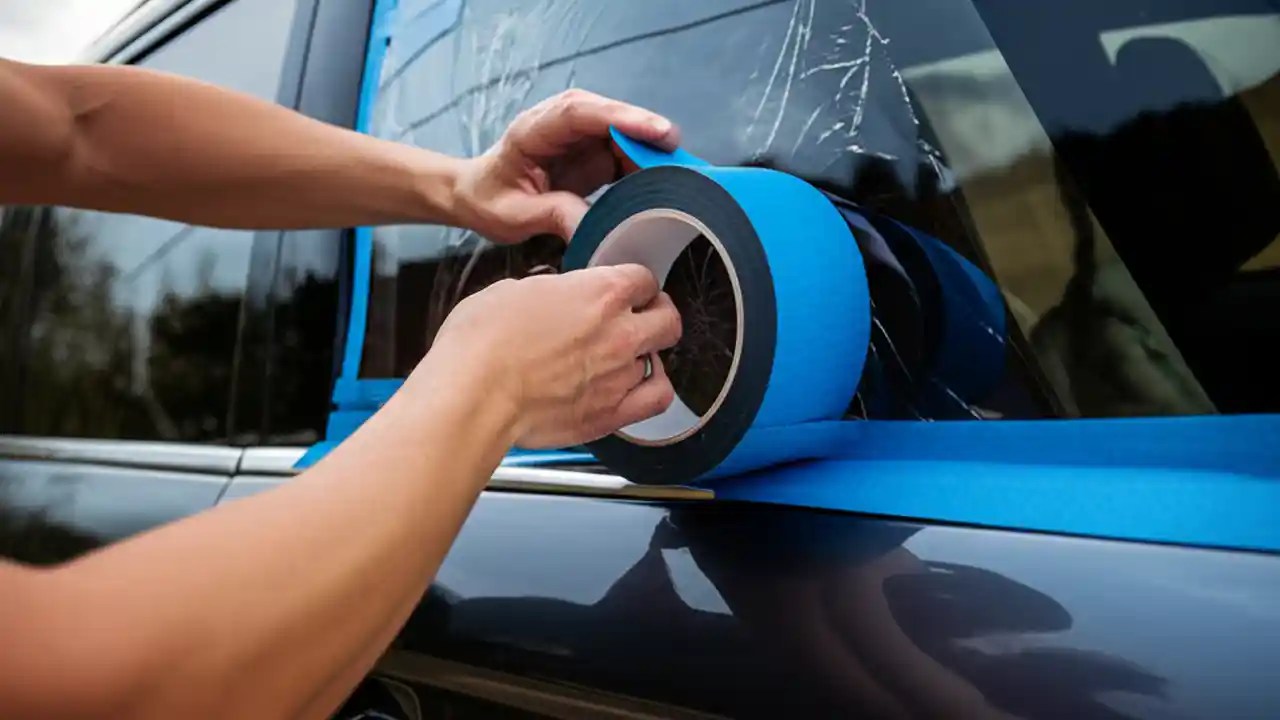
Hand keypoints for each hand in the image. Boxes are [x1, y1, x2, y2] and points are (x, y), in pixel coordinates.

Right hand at [419, 264, 681, 448]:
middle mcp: (620, 332)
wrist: (475, 395)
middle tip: (641, 319)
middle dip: (657, 316)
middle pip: (669, 319)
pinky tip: (639, 387)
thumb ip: (551, 291)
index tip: (626, 291)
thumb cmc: (482, 343)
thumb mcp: (513, 290)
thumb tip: (555, 295)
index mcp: (600, 292)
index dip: (635, 285)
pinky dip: (653, 391)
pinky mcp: (612, 413)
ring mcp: (620, 375)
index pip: (644, 279)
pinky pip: (657, 399)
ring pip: (659, 360)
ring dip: (642, 357)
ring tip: (622, 359)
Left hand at [452, 89, 679, 242]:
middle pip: (612, 119)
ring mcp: (582, 135)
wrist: (479, 194)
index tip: (658, 133)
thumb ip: (553, 215)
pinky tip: (666, 186)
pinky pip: (627, 154)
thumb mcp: (514, 215)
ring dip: (652, 154)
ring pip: (625, 135)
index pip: (581, 113)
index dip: (623, 119)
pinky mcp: (596, 152)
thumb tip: (592, 227)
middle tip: (682, 160)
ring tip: (682, 177)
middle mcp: (563, 123)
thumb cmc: (490, 199)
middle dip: (648, 135)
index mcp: (535, 129)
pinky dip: (647, 169)